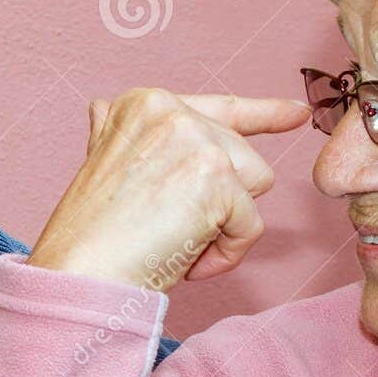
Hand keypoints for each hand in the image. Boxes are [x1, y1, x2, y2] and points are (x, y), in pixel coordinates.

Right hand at [26, 88, 310, 290]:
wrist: (79, 273)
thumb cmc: (90, 234)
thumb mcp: (100, 165)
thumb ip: (122, 135)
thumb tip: (104, 106)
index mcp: (145, 103)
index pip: (221, 107)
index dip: (264, 113)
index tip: (298, 112)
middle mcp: (172, 110)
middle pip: (244, 157)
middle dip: (219, 203)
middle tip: (168, 232)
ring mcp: (196, 141)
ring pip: (256, 185)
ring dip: (224, 227)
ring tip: (174, 243)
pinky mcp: (216, 178)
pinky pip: (251, 225)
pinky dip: (224, 255)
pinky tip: (184, 261)